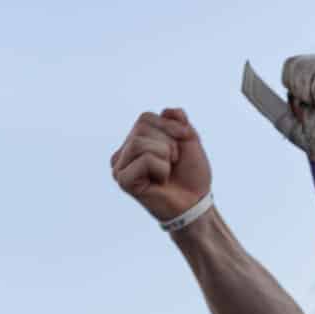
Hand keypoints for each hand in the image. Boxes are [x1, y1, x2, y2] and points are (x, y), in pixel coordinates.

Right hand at [111, 108, 213, 223]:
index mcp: (135, 141)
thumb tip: (166, 111)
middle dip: (167, 142)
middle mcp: (123, 153)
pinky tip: (161, 181)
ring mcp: (120, 167)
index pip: (144, 117)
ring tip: (167, 171)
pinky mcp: (123, 181)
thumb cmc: (191, 173)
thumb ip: (178, 120)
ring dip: (164, 155)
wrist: (195, 201)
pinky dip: (161, 168)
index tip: (181, 145)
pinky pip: (144, 159)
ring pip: (139, 142)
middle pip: (140, 127)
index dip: (168, 126)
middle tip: (173, 162)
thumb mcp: (188, 138)